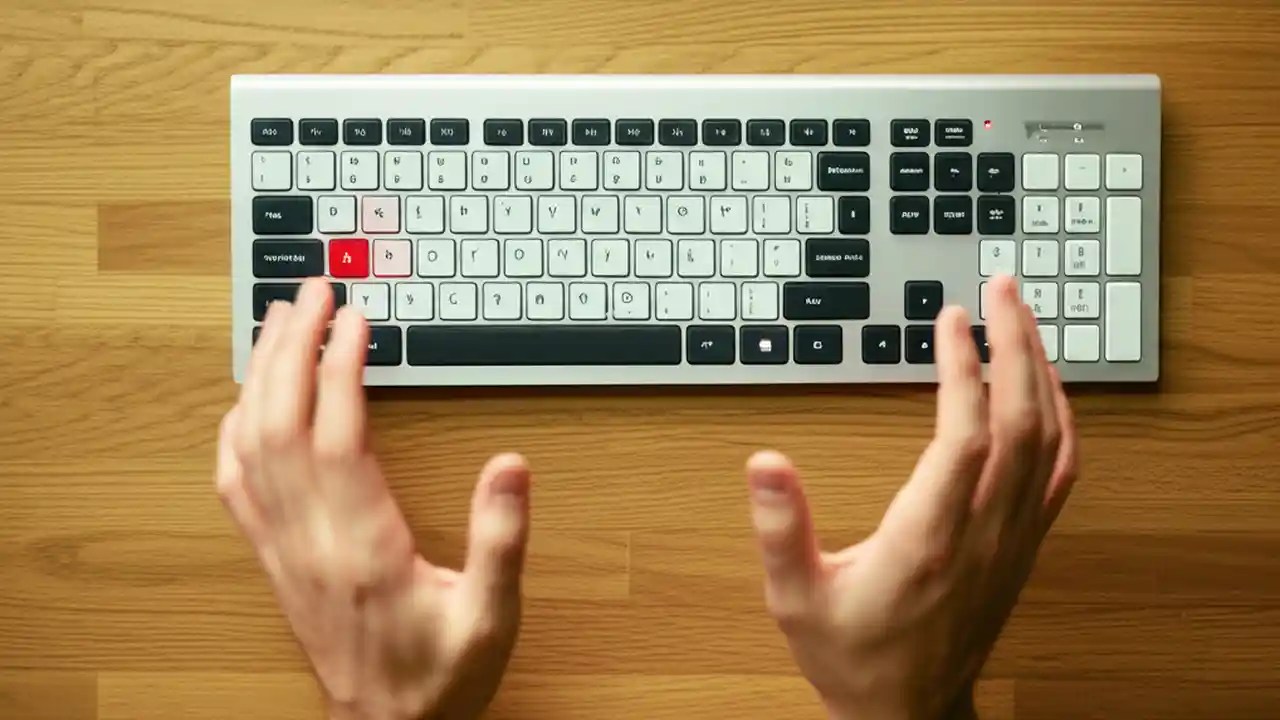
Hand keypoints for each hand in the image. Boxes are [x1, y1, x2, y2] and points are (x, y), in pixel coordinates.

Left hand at [216, 277, 530, 719]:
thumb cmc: (438, 679)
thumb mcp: (492, 619)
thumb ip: (502, 541)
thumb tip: (511, 466)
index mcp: (363, 547)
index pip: (336, 435)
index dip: (340, 366)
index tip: (353, 318)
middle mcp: (310, 541)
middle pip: (279, 423)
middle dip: (291, 348)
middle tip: (311, 295)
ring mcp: (283, 549)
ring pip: (249, 445)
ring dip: (258, 377)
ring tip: (278, 323)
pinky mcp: (273, 559)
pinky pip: (234, 483)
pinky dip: (232, 430)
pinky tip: (243, 402)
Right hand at [746, 275, 1077, 719]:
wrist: (909, 713)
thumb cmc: (853, 655)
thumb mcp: (794, 598)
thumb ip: (780, 529)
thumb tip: (765, 461)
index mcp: (927, 540)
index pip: (964, 436)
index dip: (964, 368)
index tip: (951, 317)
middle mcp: (983, 534)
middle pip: (1023, 422)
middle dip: (1017, 344)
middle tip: (1001, 289)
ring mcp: (1013, 539)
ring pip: (1052, 441)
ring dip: (1044, 371)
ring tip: (1023, 318)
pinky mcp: (1024, 544)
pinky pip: (1062, 470)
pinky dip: (1063, 416)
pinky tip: (1047, 387)